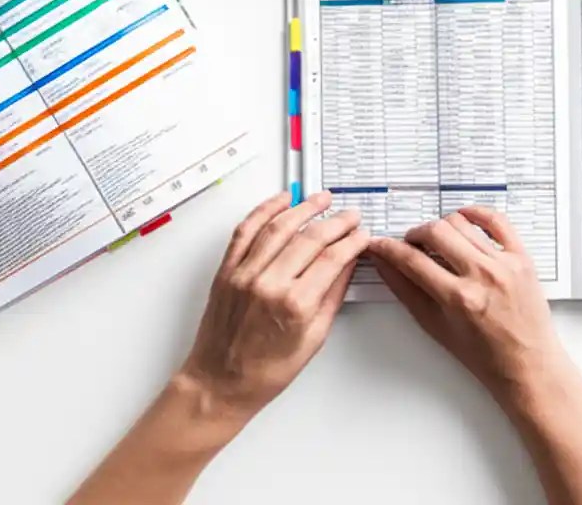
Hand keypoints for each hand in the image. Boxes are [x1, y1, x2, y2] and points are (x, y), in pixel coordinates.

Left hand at [176, 190, 367, 421]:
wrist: (220, 381)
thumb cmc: (265, 371)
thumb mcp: (314, 339)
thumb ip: (331, 296)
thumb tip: (346, 265)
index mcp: (296, 305)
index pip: (333, 258)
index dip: (351, 241)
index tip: (361, 234)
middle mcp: (269, 284)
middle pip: (310, 238)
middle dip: (335, 222)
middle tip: (348, 215)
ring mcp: (244, 274)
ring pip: (278, 227)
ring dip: (302, 208)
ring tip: (320, 199)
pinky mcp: (226, 270)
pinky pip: (245, 231)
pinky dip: (264, 210)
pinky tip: (280, 201)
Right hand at [365, 207, 565, 406]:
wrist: (527, 364)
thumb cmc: (485, 355)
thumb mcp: (436, 326)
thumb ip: (406, 291)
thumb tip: (386, 265)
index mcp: (459, 299)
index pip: (412, 260)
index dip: (388, 248)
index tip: (380, 244)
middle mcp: (483, 276)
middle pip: (435, 232)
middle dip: (413, 234)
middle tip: (409, 244)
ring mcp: (505, 264)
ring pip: (460, 222)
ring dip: (440, 226)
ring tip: (437, 240)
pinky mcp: (522, 257)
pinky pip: (497, 220)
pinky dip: (476, 212)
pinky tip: (464, 218)